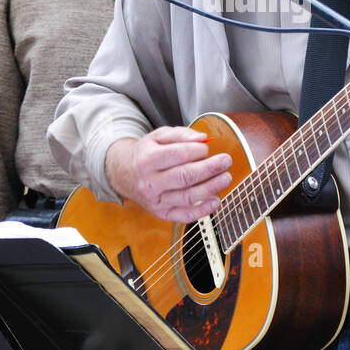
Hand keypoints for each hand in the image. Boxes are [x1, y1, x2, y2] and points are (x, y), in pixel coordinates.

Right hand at [104, 126, 232, 221]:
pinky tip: (216, 201)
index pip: (179, 154)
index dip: (198, 150)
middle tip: (226, 161)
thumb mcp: (157, 137)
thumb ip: (181, 134)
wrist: (124, 174)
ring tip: (226, 178)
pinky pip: (184, 215)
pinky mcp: (162, 213)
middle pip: (185, 176)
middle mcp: (150, 182)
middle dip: (210, 168)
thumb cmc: (146, 154)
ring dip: (211, 188)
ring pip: (187, 197)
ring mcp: (156, 200)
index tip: (206, 148)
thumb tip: (202, 138)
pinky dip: (203, 211)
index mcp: (148, 159)